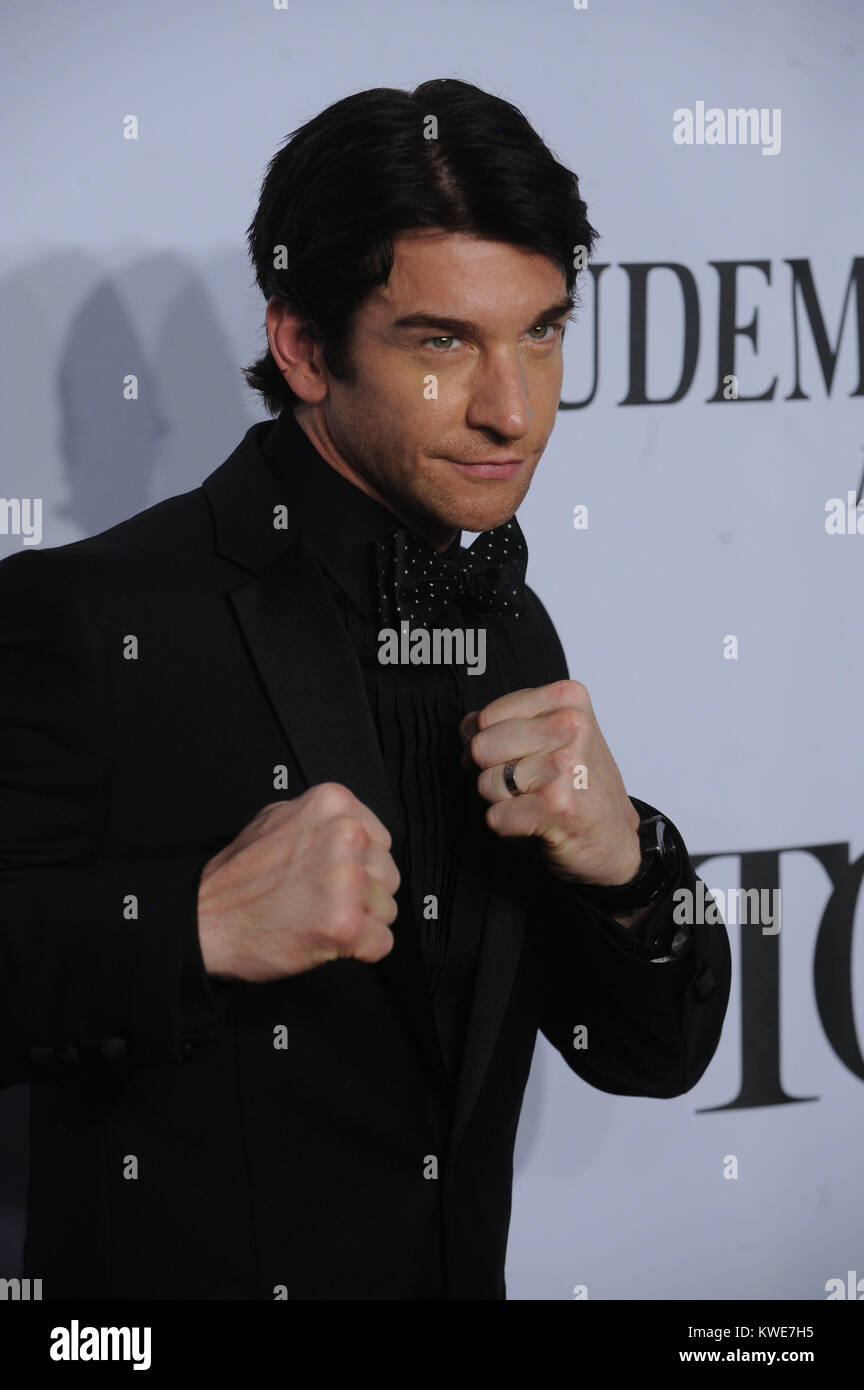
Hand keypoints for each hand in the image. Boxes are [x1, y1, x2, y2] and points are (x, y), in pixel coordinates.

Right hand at [197, 783, 398, 981]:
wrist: (204, 920)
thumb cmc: (240, 877)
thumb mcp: (279, 818)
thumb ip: (323, 820)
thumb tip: (360, 831)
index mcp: (334, 804)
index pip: (381, 841)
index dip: (357, 866)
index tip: (325, 876)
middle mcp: (346, 835)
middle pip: (389, 876)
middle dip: (362, 895)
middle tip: (317, 901)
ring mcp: (347, 880)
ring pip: (388, 910)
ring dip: (359, 922)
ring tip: (315, 918)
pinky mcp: (346, 923)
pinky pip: (382, 943)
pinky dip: (358, 950)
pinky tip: (324, 939)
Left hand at [460, 679, 641, 886]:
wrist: (615, 839)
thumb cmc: (580, 786)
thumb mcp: (552, 735)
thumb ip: (507, 721)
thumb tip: (466, 730)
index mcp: (568, 698)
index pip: (486, 716)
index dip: (488, 742)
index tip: (516, 757)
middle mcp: (570, 726)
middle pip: (481, 747)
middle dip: (493, 773)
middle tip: (529, 784)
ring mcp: (564, 765)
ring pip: (486, 783)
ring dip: (503, 802)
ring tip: (537, 802)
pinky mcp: (556, 805)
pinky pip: (496, 817)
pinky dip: (509, 828)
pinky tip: (539, 823)